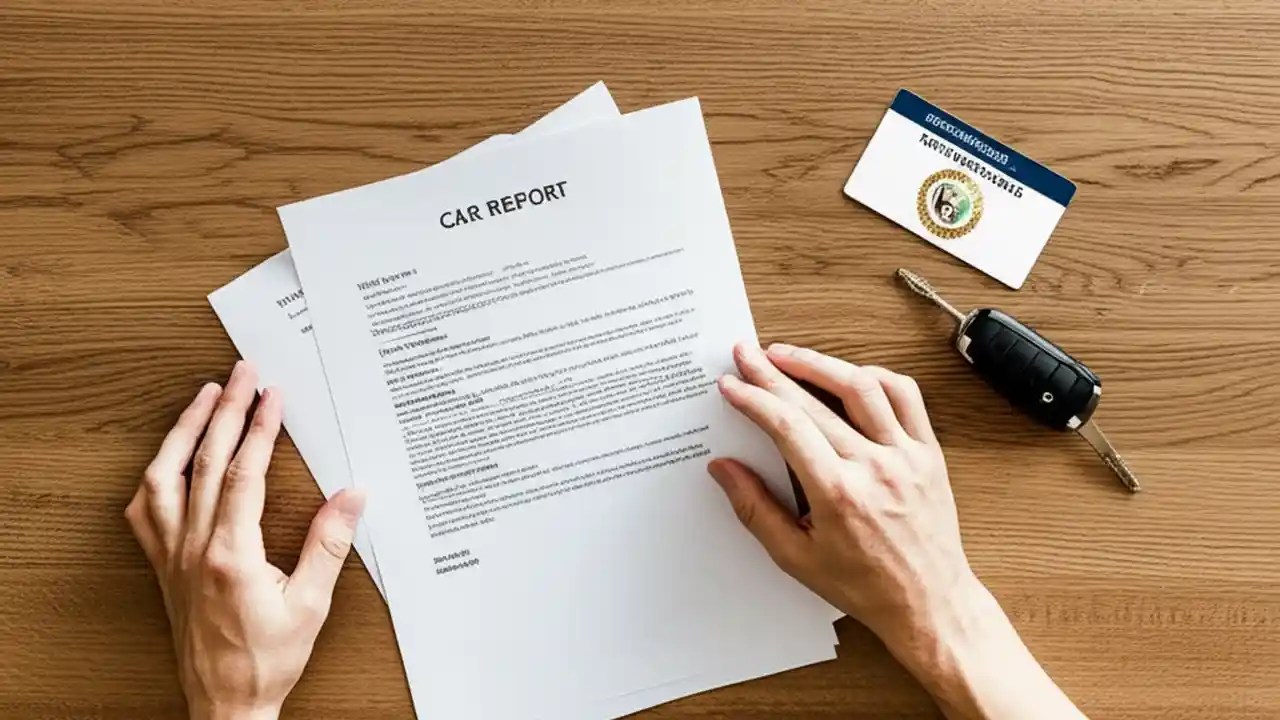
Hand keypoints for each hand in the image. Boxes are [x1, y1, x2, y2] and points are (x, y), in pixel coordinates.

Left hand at [125, 362, 365, 719]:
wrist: (225, 705)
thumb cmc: (267, 661)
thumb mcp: (312, 605)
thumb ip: (329, 545)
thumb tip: (352, 496)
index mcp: (231, 554)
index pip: (243, 473)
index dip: (259, 428)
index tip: (272, 395)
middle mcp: (193, 548)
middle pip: (204, 462)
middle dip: (226, 410)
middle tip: (242, 374)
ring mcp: (171, 556)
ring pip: (165, 477)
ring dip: (183, 431)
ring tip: (204, 397)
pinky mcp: (162, 567)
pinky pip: (146, 512)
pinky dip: (155, 476)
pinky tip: (166, 460)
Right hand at [709, 343, 1086, 718]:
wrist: (929, 602)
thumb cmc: (864, 586)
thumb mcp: (796, 557)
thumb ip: (755, 508)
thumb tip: (722, 468)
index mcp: (838, 494)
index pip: (787, 426)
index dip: (754, 398)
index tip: (731, 383)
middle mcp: (874, 468)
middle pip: (815, 401)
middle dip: (773, 372)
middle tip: (746, 354)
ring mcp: (906, 456)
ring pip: (862, 386)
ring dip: (820, 363)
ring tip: (788, 354)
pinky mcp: (928, 453)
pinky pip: (905, 397)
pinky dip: (875, 376)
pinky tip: (849, 374)